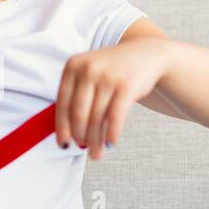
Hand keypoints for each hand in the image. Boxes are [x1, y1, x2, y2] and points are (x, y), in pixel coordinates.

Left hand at [54, 38, 169, 160]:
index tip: (63, 145)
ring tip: (96, 153)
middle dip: (80, 137)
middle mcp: (88, 69)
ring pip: (96, 118)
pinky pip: (115, 117)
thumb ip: (76, 96)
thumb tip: (68, 135)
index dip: (62, 128)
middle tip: (84, 150)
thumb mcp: (89, 73)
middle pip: (78, 113)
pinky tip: (110, 144)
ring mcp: (107, 77)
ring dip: (95, 140)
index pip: (62, 104)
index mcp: (73, 66)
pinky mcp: (126, 86)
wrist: (146, 54)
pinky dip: (111, 134)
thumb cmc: (112, 72)